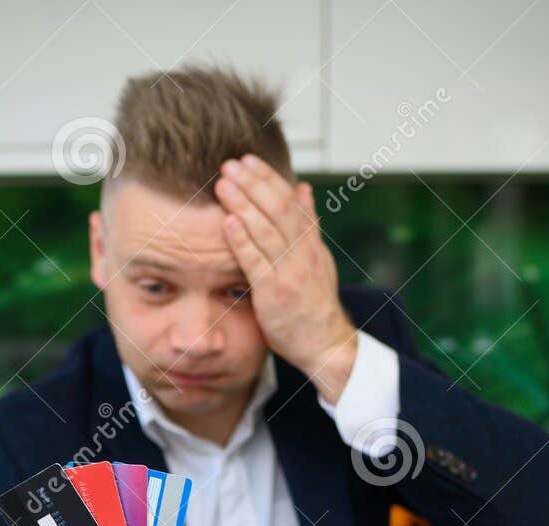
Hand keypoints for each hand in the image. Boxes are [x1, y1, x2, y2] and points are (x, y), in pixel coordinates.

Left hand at [215, 154, 358, 402]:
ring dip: (244, 205)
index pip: (290, 201)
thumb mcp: (317, 260)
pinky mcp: (275, 294)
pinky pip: (256, 263)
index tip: (248, 160)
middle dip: (253, 184)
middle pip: (279, 209)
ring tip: (223, 184)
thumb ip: (308, 226)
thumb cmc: (314, 303)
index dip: (268, 178)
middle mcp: (303, 254)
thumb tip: (303, 189)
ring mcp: (290, 273)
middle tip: (230, 164)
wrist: (324, 343)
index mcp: (311, 243)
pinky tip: (228, 223)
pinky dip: (242, 241)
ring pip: (267, 231)